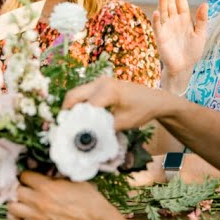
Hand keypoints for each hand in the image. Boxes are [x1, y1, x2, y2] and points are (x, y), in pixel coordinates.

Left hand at [8, 171, 116, 219]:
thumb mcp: (74, 180)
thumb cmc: (89, 200)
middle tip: (26, 187)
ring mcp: (38, 217)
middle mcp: (39, 202)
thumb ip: (57, 176)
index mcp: (47, 187)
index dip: (27, 174)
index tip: (30, 175)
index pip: (25, 176)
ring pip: (13, 208)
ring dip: (16, 203)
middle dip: (20, 187)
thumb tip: (47, 172)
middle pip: (16, 191)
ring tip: (21, 201)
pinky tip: (18, 217)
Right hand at [62, 77, 177, 129]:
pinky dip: (80, 104)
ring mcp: (99, 81)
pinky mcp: (101, 83)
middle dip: (67, 112)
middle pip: (73, 95)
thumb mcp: (123, 123)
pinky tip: (83, 117)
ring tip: (73, 124)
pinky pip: (84, 93)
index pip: (84, 108)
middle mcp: (100, 82)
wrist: (154, 99)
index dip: (76, 122)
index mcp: (107, 91)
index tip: (70, 135)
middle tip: (65, 128)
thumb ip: (104, 130)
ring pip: (77, 93)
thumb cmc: (141, 111)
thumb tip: (86, 138)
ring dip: (73, 108)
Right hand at [152, 0, 208, 89]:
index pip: (181, 2)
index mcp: (185, 19)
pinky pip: (158, 27)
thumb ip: (202, 20)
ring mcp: (166, 28)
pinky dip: (157, 20)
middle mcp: (174, 21)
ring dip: (162, 3)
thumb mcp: (201, 34)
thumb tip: (205, 4)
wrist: (184, 66)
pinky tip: (157, 12)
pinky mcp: (160, 37)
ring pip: (163, 12)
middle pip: (170, 4)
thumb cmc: (193, 50)